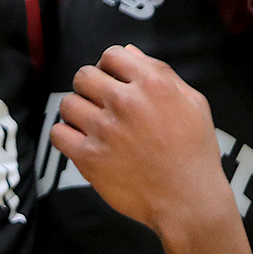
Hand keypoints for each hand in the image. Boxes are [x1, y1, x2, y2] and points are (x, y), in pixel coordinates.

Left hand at [50, 45, 234, 235]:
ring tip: (92, 126)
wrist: (189, 201)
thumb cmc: (194, 152)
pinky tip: (81, 142)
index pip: (112, 55)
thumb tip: (129, 52)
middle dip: (90, 87)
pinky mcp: (89, 157)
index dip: (110, 68)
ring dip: (77, 112)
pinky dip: (65, 136)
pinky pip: (57, 133)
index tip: (114, 83)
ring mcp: (105, 130)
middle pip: (84, 75)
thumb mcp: (193, 103)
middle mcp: (126, 102)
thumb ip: (161, 72)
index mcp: (152, 84)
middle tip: (101, 106)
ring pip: (68, 103)